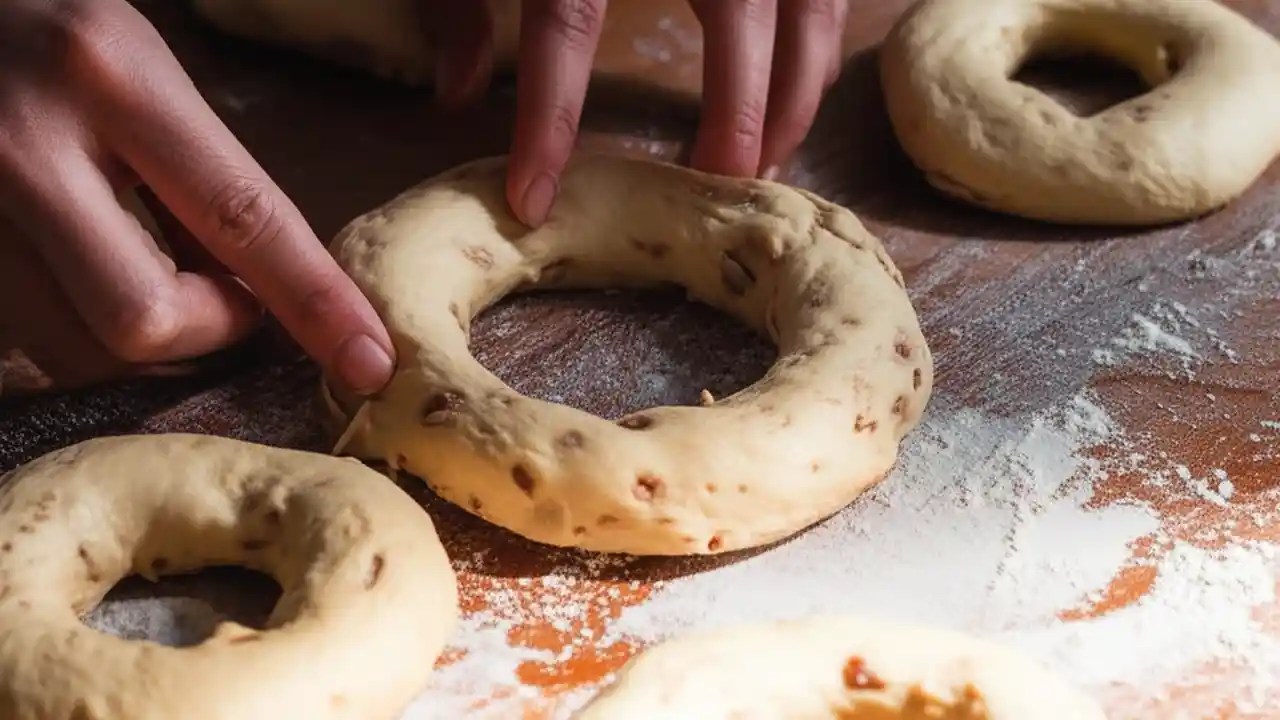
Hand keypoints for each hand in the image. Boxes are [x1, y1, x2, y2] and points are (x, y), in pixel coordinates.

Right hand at [0, 0, 394, 395]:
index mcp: (109, 78)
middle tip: (218, 295)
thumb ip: (200, 171)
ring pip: (76, 347)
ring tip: (134, 262)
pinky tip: (79, 265)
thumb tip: (264, 288)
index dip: (314, 301)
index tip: (369, 360)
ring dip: (135, 329)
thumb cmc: (45, 27)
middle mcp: (26, 148)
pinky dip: (75, 322)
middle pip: (145, 320)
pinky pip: (25, 334)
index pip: (242, 218)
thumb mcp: (137, 65)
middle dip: (205, 329)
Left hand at [425, 0, 848, 226]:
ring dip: (795, 89)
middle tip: (719, 188)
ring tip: (768, 160)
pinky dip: (819, 42)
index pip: (566, 21)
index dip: (550, 117)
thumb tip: (457, 92)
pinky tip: (798, 88)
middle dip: (734, 114)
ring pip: (804, 3)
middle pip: (733, 16)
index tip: (534, 199)